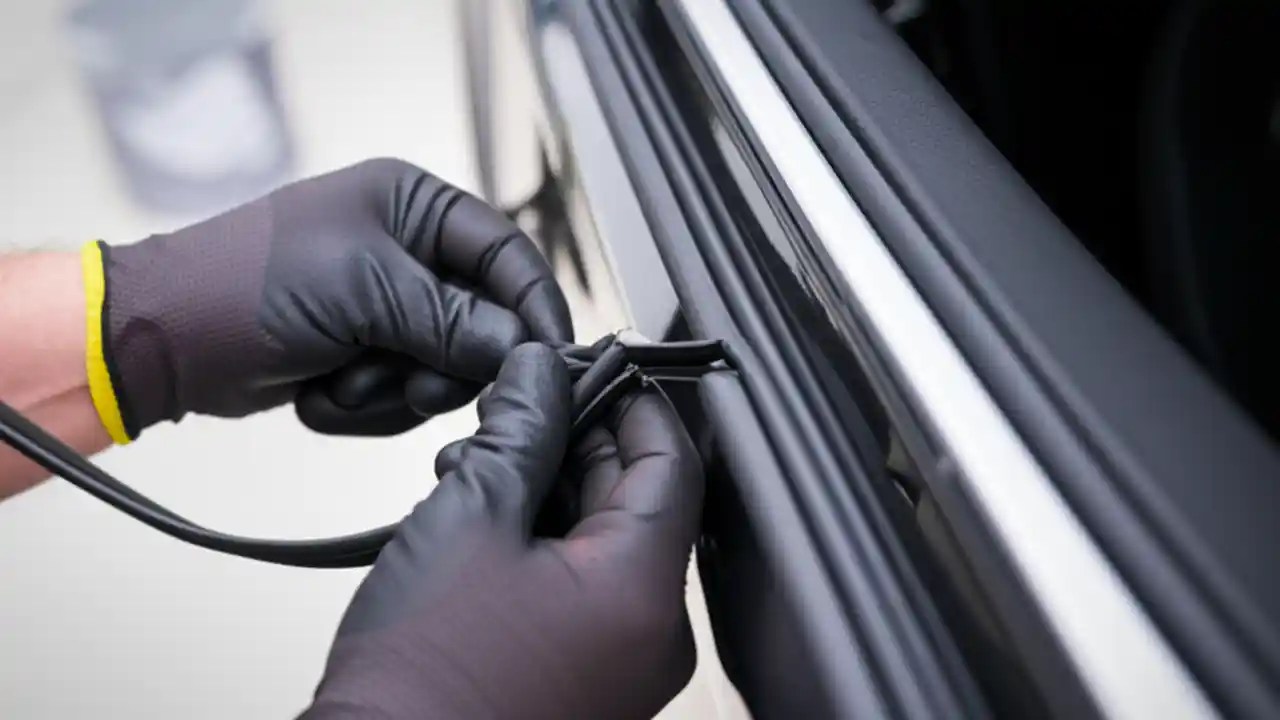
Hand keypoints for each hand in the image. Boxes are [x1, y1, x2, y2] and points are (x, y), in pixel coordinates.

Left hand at [91, 158, 570, 440]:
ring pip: (442, 371)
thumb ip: (455, 322)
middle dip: (444, 364)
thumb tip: (525, 352)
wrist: (164, 339)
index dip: (534, 305)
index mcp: (415, 206)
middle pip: (481, 323)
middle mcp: (407, 253)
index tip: (552, 356)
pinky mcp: (362, 355)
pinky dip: (360, 405)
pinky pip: (399, 397)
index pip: (507, 254)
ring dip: (392, 391)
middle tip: (414, 383)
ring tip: (341, 378)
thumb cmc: (252, 284)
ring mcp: (384, 308)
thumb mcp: (367, 290)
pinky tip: (317, 389)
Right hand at [302, 344, 704, 719]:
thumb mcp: (472, 519)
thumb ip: (521, 430)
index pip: (673, 464)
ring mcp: (620, 662)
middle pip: (638, 502)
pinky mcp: (586, 678)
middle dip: (577, 443)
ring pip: (604, 542)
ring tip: (479, 465)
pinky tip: (484, 518)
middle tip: (519, 405)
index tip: (595, 364)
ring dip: (549, 491)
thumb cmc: (421, 675)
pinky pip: (583, 588)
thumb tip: (542, 372)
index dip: (634, 402)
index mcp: (643, 593)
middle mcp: (652, 635)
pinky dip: (543, 544)